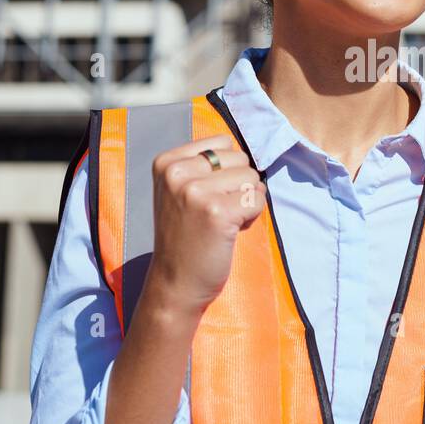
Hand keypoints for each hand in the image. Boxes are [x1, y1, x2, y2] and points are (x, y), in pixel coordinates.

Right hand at [147, 134, 266, 312]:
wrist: (175, 281)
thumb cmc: (185, 235)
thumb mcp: (179, 190)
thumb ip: (203, 164)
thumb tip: (245, 148)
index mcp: (166, 162)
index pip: (222, 142)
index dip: (226, 170)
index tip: (206, 195)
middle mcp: (177, 172)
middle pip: (239, 159)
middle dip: (238, 186)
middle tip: (216, 212)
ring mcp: (195, 191)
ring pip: (251, 178)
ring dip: (245, 202)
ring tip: (222, 221)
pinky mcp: (217, 212)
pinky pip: (258, 200)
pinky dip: (252, 216)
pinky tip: (230, 231)